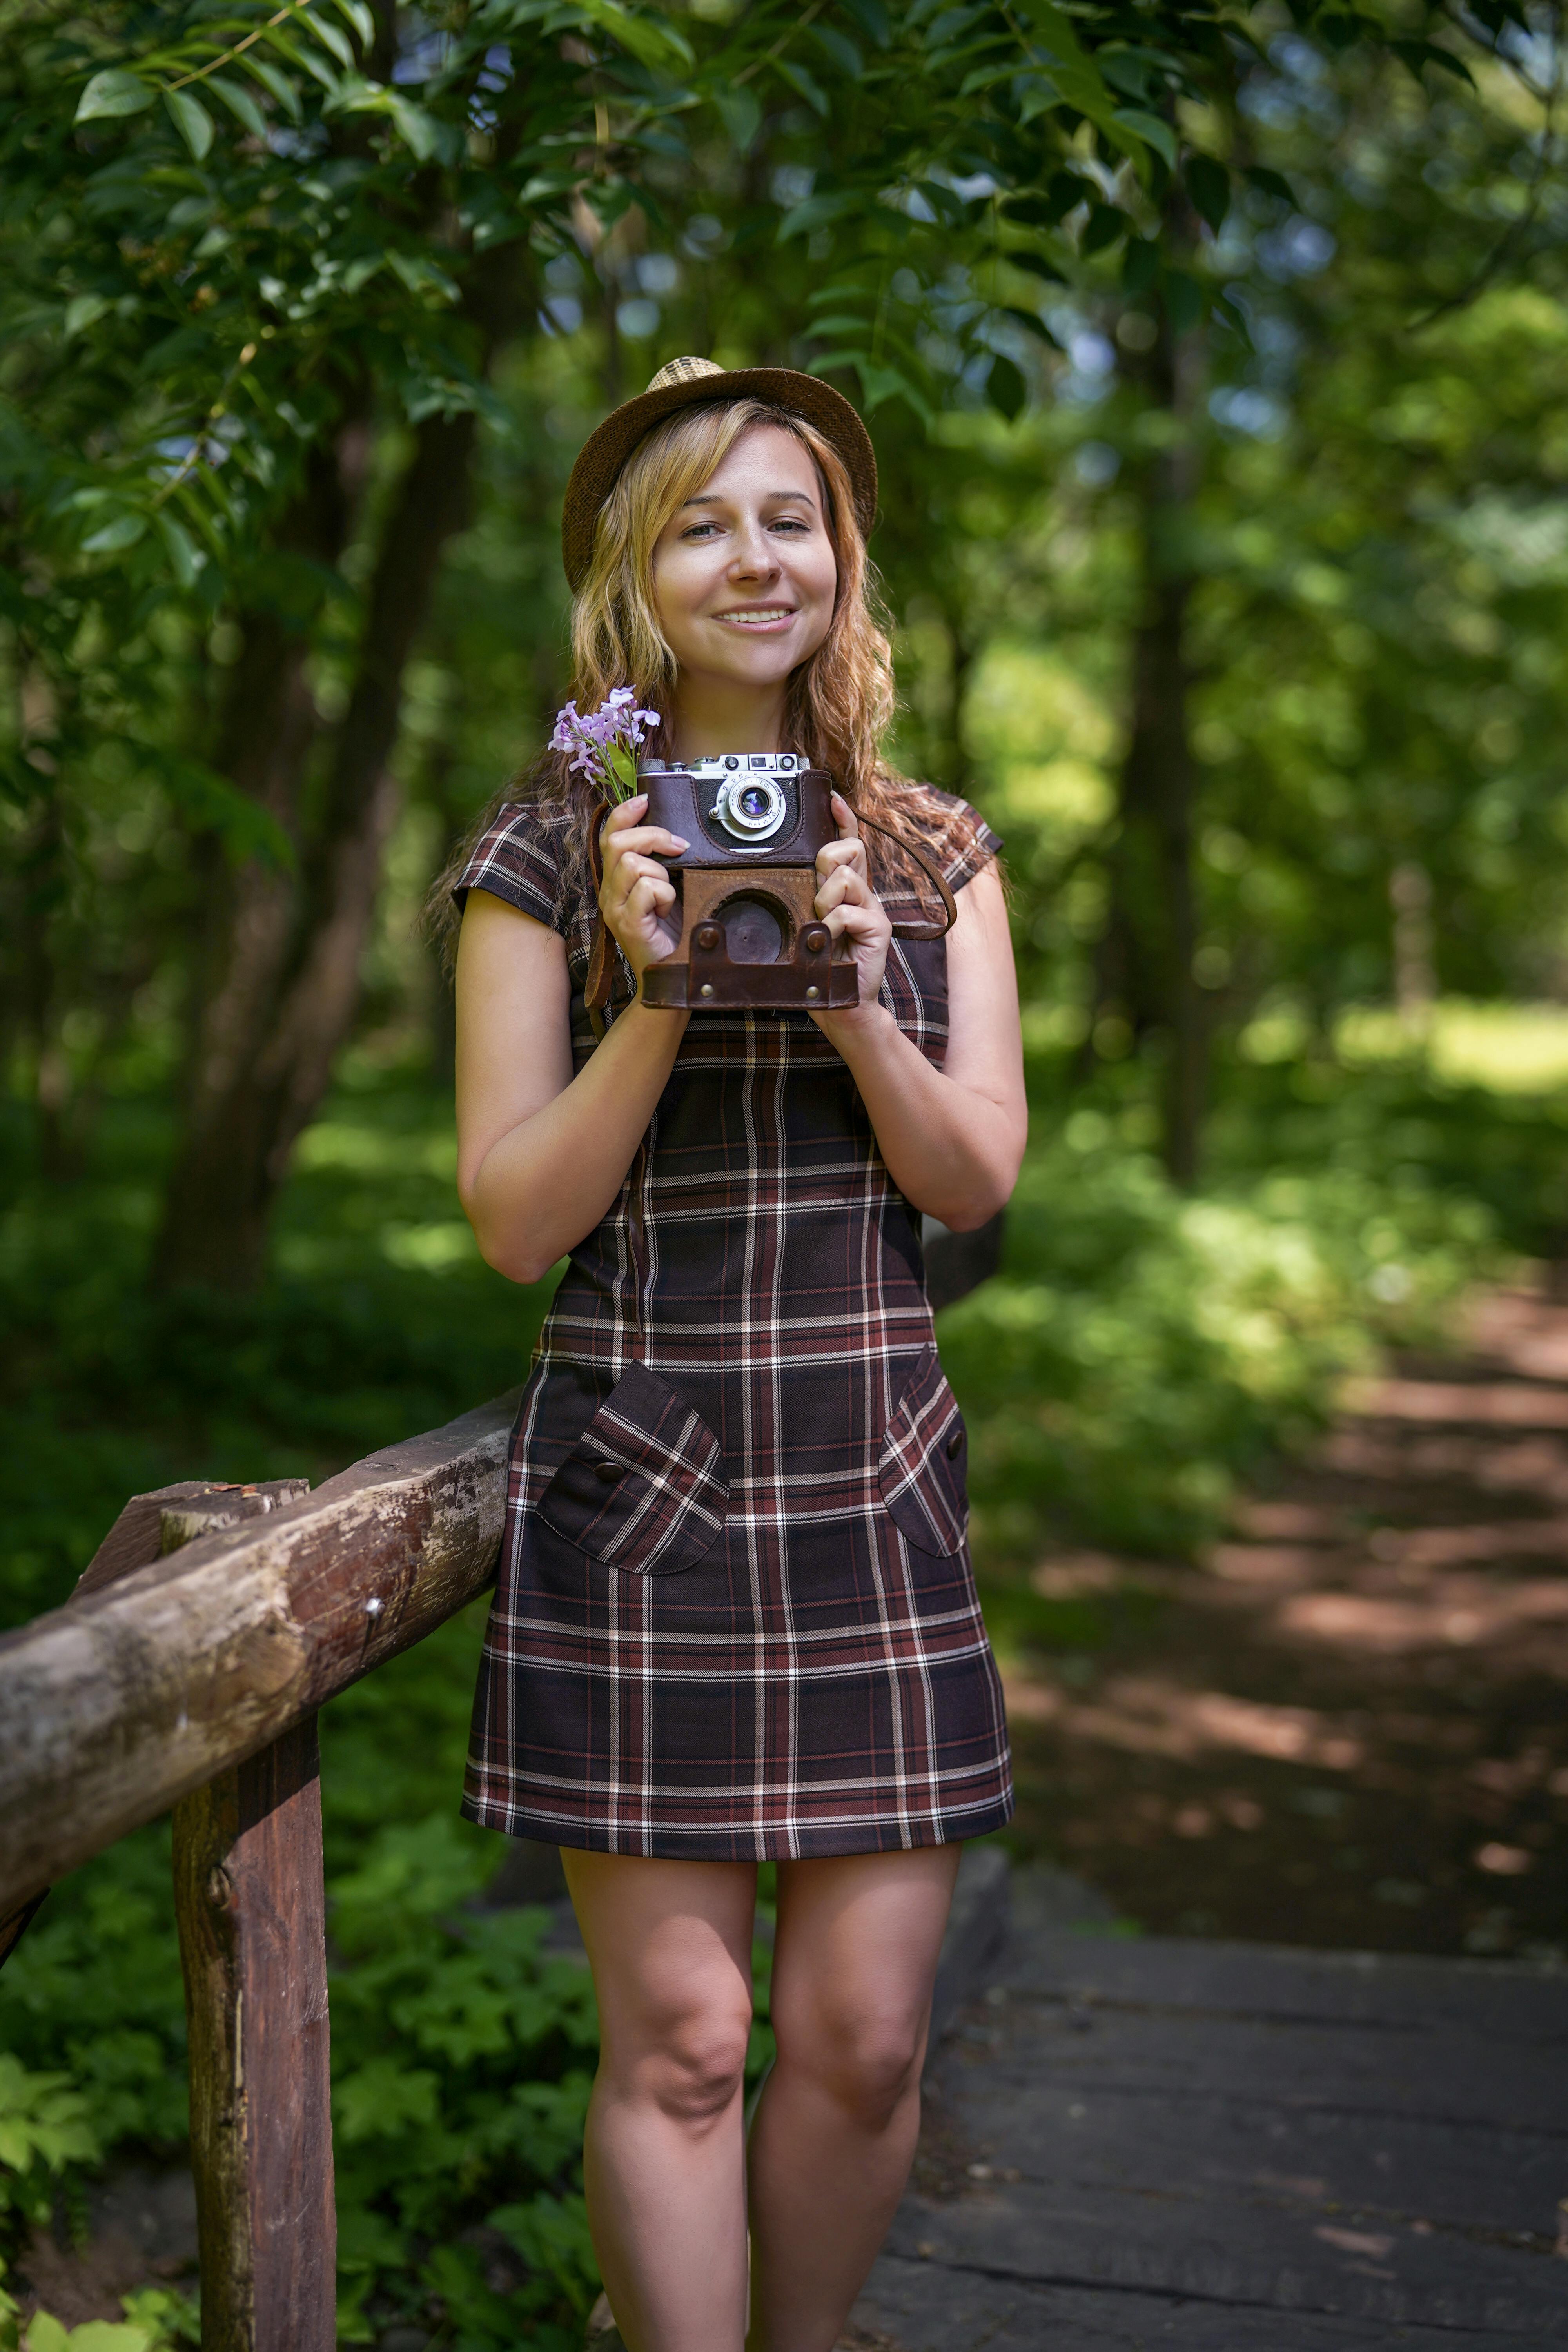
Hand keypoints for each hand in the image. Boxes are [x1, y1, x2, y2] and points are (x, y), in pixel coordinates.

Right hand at [598, 795, 688, 987]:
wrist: (673, 975)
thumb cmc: (674, 933)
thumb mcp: (669, 889)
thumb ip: (661, 864)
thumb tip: (672, 833)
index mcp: (616, 882)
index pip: (609, 836)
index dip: (625, 813)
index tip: (646, 801)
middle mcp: (608, 893)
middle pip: (618, 843)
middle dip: (653, 837)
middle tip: (678, 849)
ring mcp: (614, 909)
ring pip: (633, 864)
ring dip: (662, 874)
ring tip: (669, 896)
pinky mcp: (627, 924)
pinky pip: (647, 889)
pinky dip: (666, 895)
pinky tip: (668, 912)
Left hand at [809, 791, 890, 1027]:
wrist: (843, 1004)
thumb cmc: (821, 965)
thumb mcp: (808, 925)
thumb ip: (809, 898)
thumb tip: (801, 874)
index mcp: (846, 890)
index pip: (849, 844)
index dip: (842, 819)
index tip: (831, 798)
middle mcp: (863, 894)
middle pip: (848, 850)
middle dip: (826, 862)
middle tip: (818, 896)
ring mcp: (872, 909)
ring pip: (845, 877)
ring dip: (824, 900)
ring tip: (821, 926)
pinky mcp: (878, 929)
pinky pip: (846, 911)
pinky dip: (831, 926)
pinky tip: (829, 941)